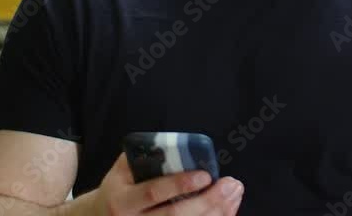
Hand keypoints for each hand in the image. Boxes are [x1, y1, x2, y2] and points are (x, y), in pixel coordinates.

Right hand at [95, 153, 243, 214]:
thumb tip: (175, 143)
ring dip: (216, 213)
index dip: (179, 184)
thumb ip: (144, 157)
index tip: (205, 175)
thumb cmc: (117, 189)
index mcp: (122, 201)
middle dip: (207, 201)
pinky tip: (227, 210)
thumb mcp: (121, 171)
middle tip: (231, 185)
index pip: (153, 193)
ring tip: (234, 194)